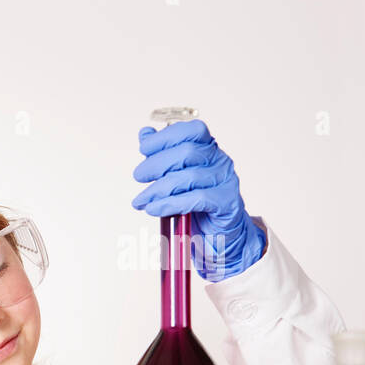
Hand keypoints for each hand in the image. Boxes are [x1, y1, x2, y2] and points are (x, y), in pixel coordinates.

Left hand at [130, 119, 266, 281]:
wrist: (220, 233)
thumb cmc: (196, 203)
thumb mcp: (175, 176)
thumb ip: (162, 154)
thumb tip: (144, 134)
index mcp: (208, 148)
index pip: (191, 130)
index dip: (165, 137)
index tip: (143, 148)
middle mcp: (220, 160)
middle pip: (187, 152)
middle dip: (156, 164)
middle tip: (138, 176)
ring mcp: (226, 180)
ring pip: (189, 177)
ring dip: (158, 189)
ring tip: (141, 200)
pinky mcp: (226, 202)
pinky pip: (196, 199)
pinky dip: (170, 204)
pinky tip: (154, 209)